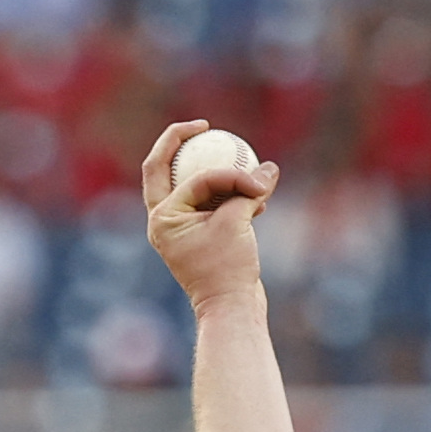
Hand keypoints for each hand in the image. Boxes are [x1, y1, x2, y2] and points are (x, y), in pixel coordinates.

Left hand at [142, 120, 279, 313]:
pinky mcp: (199, 232)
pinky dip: (235, 196)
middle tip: (203, 126)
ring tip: (249, 171)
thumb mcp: (238, 221)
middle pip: (163, 169)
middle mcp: (163, 220)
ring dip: (223, 175)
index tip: (255, 179)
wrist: (230, 305)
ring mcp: (180, 226)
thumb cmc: (227, 267)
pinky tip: (260, 198)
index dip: (229, 173)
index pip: (194, 179)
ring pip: (194, 185)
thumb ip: (249, 189)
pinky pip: (214, 202)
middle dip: (179, 143)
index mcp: (162, 217)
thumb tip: (268, 168)